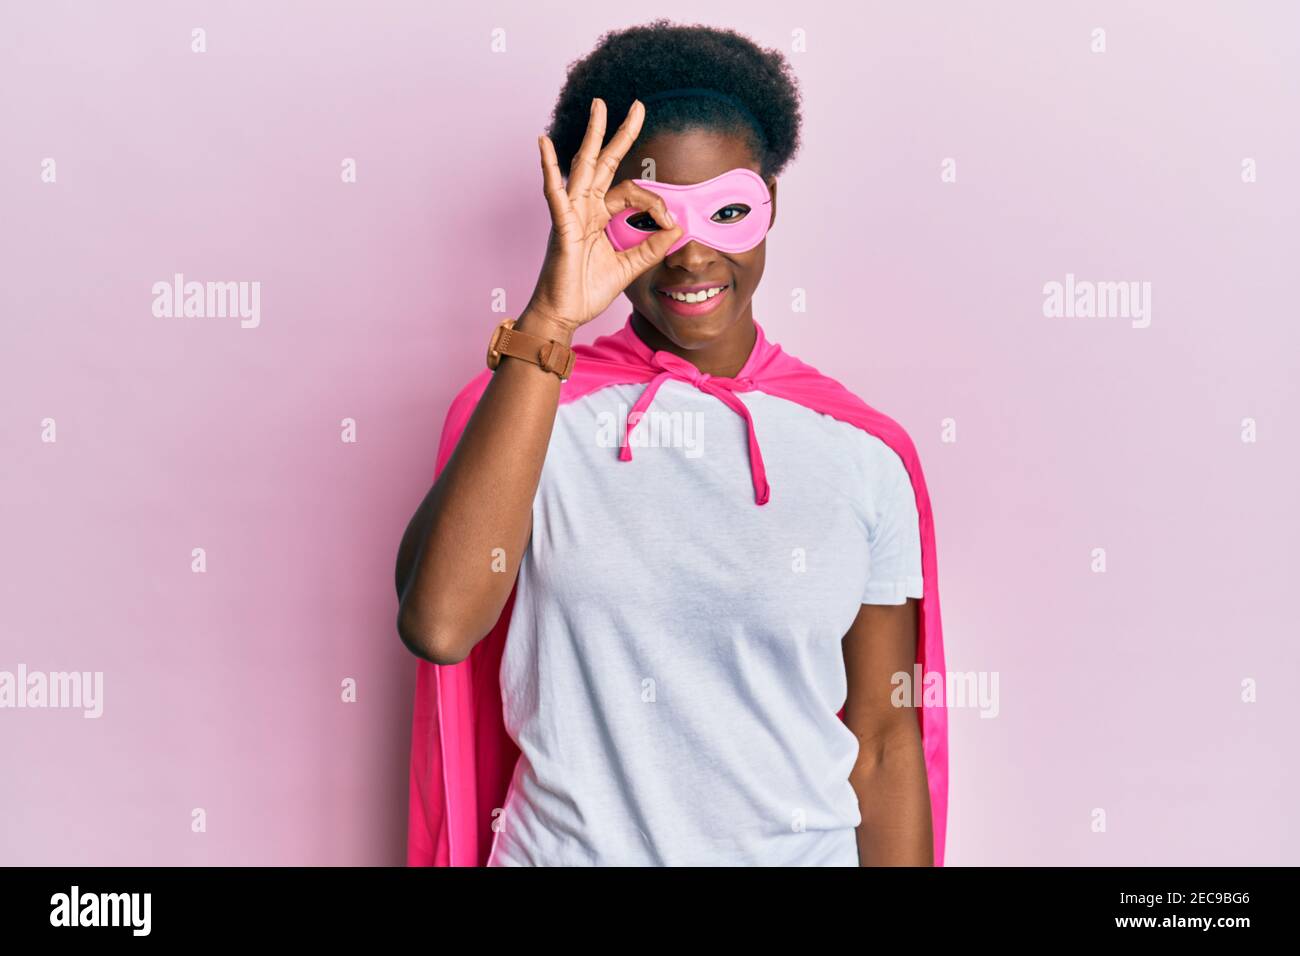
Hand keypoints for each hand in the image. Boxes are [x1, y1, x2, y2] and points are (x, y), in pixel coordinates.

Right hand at [523, 98, 681, 336]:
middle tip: (637, 105)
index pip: (632, 193)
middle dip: (620, 133)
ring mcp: (571, 214)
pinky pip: (554, 193)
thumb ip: (650, 248)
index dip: (655, 203)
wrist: (563, 314)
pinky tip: (543, 144)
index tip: (671, 222)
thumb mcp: (628, 267)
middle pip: (604, 162)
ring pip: (583, 166)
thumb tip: (677, 231)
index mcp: (599, 217)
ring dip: (592, 135)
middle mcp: (584, 209)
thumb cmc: (585, 291)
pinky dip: (549, 168)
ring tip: (599, 106)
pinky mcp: (561, 226)